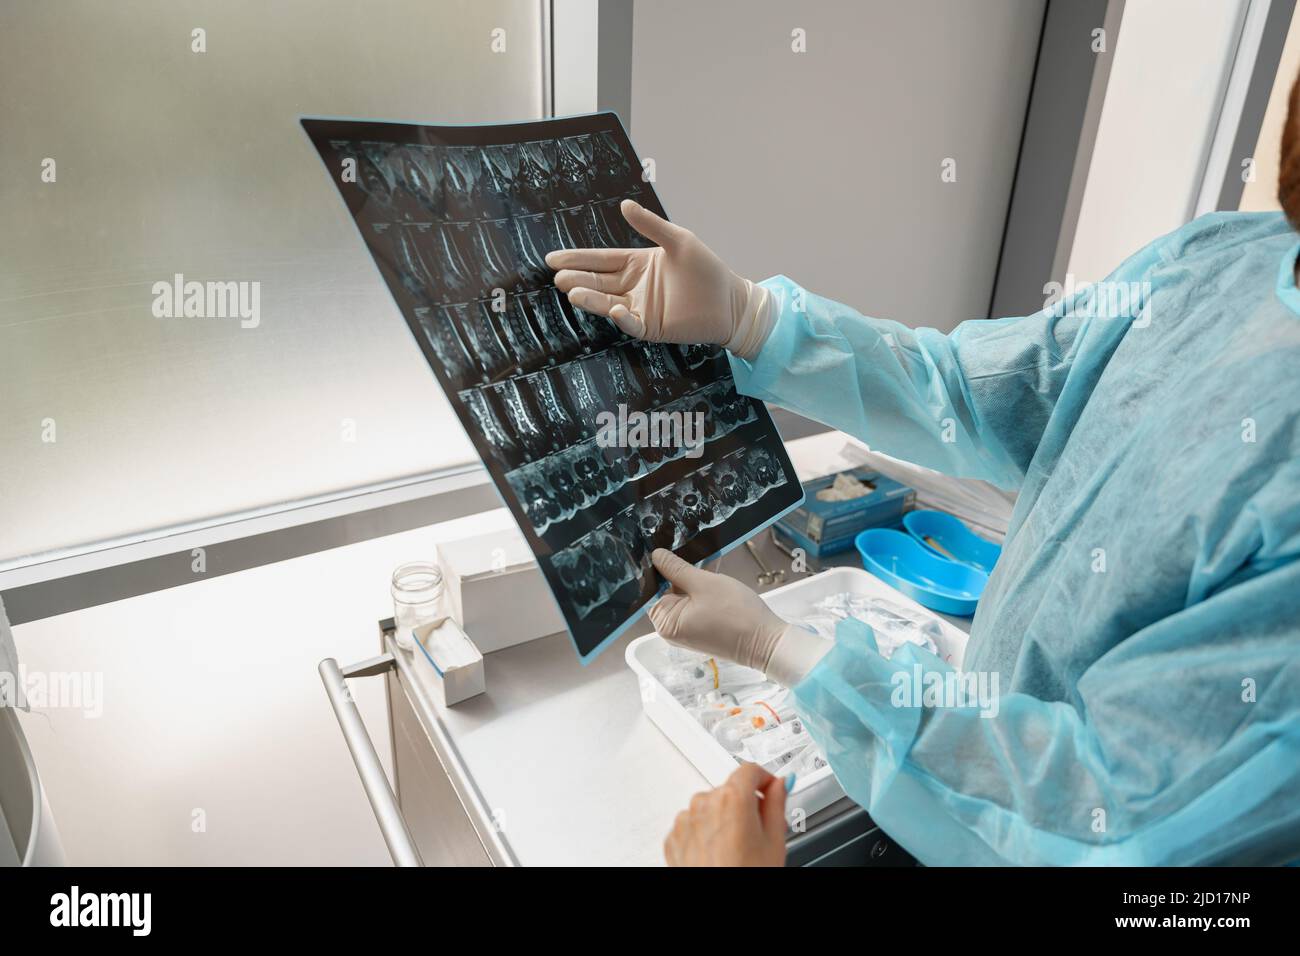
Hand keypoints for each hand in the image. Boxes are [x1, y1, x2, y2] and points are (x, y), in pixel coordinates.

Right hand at [545, 200, 772, 357]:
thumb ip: (651, 225)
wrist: (729, 301)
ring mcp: (640, 308)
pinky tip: (615, 309)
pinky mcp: (651, 327)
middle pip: (598, 282)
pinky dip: (623, 318)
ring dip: (591, 298)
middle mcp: (633, 286)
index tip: (553, 258)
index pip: (600, 260)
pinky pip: (632, 323)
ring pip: (608, 302)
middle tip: (558, 277)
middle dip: (577, 279)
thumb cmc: (706, 269)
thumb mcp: (678, 240)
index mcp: (637, 264)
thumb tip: (624, 205)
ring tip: (572, 291)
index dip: (578, 259)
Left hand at [648, 549, 788, 672]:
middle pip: (670, 592)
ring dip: (697, 584)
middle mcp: (673, 631)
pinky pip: (697, 605)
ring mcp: (689, 632)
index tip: (676, 555)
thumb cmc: (735, 613)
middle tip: (702, 568)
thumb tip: (656, 556)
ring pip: (686, 597)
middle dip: (684, 577)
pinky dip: (705, 594)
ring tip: (714, 579)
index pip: (654, 589)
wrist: (766, 641)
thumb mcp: (703, 583)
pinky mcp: (703, 630)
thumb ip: (676, 568)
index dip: (664, 570)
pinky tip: (719, 587)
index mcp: (665, 624)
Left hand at [664, 763, 787, 866]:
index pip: (749, 770)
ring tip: (736, 849)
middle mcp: (703, 803)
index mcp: (732, 798)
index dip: (764, 778)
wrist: (720, 909)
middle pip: (729, 790)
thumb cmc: (746, 876)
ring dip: (722, 819)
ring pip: (709, 807)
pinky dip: (705, 834)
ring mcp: (685, 821)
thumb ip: (778, 803)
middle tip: (757, 830)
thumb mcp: (775, 839)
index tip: (770, 787)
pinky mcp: (673, 838)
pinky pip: (693, 825)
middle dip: (744, 804)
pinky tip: (719, 854)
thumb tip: (780, 785)